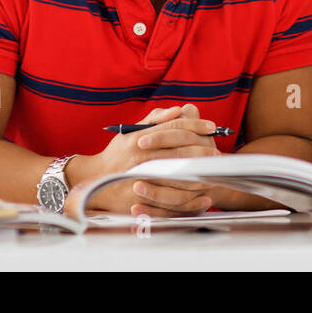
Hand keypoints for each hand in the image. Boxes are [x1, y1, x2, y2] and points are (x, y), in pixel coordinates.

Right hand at [77, 105, 221, 217]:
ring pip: (177, 177)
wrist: (94, 180)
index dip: (195, 126)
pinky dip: (190, 200)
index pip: (173, 129)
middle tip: (216, 152)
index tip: (211, 127)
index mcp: (140, 139)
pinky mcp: (142, 200)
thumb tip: (178, 110)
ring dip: (199, 175)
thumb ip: (155, 119)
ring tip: (213, 173)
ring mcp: (141, 180)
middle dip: (202, 151)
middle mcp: (141, 158)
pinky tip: (203, 197)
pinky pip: (171, 202)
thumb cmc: (117, 153)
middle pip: (179, 152)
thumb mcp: (131, 131)